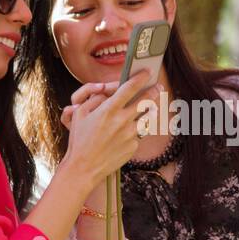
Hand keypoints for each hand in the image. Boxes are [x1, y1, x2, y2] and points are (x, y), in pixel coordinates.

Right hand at [60, 70, 157, 184]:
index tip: (148, 72)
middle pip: (145, 101)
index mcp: (108, 109)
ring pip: (146, 118)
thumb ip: (94, 99)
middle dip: (154, 91)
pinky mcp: (133, 146)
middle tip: (159, 87)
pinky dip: (136, 130)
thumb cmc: (79, 140)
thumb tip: (107, 93)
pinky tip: (129, 132)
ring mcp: (130, 134)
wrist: (84, 167)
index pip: (129, 88)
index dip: (140, 77)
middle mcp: (122, 120)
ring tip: (152, 107)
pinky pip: (138, 134)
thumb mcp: (79, 114)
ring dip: (150, 111)